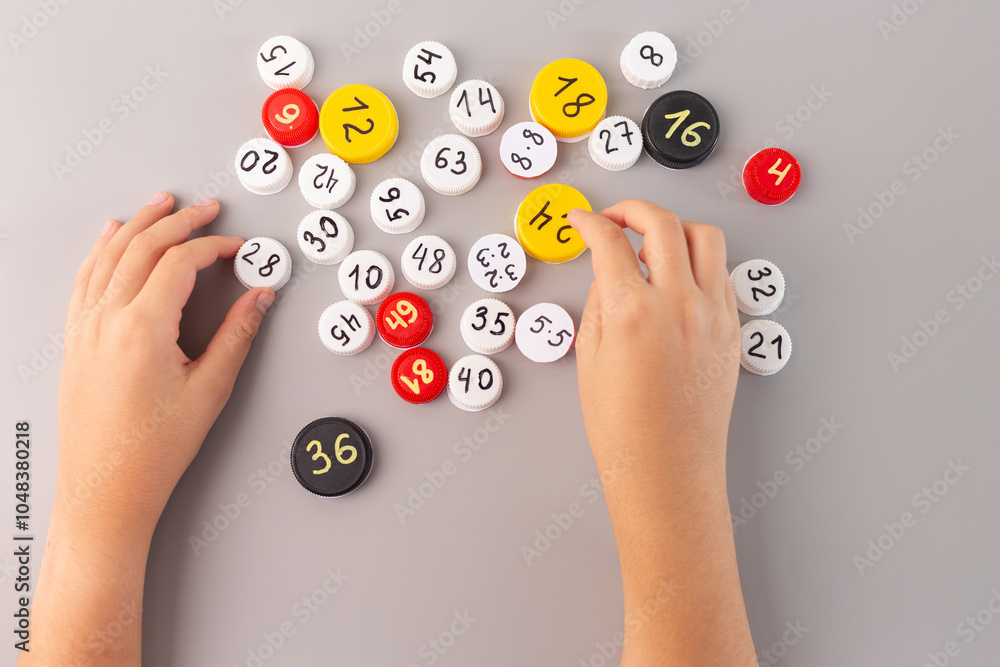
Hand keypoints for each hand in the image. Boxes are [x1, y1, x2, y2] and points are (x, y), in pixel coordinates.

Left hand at [20, 192, 271, 666]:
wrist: (104, 491)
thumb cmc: (152, 452)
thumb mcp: (209, 391)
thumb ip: (237, 336)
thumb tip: (258, 299)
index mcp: (142, 328)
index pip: (181, 263)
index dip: (214, 247)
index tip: (238, 248)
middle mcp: (107, 320)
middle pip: (143, 247)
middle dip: (178, 221)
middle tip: (206, 208)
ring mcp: (85, 328)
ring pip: (109, 256)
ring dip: (137, 224)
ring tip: (159, 204)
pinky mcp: (76, 341)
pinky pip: (85, 279)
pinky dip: (100, 251)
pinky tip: (108, 239)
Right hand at [567, 200, 753, 666]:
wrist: (668, 472)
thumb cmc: (625, 432)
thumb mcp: (590, 360)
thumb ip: (599, 304)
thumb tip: (607, 272)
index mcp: (633, 311)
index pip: (609, 241)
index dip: (589, 222)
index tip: (581, 221)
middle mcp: (678, 304)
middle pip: (661, 222)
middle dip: (632, 209)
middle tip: (614, 217)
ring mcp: (712, 314)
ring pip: (704, 237)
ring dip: (673, 228)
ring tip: (651, 242)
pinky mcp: (732, 330)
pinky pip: (720, 272)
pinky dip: (697, 261)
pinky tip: (677, 276)